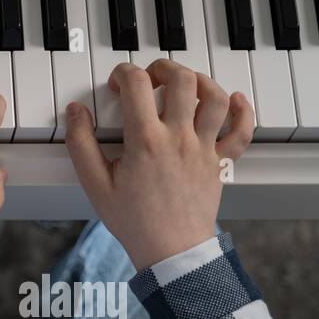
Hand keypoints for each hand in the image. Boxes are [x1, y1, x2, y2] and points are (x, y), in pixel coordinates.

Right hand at [64, 59, 253, 269]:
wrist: (171, 251)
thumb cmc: (133, 221)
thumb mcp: (94, 184)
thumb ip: (81, 143)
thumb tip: (75, 111)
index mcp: (145, 140)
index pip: (136, 83)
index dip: (122, 73)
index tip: (116, 86)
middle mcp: (178, 138)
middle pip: (182, 79)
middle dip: (162, 67)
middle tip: (149, 77)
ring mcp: (204, 149)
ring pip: (215, 97)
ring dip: (201, 81)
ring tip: (184, 85)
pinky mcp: (221, 163)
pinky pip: (242, 131)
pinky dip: (243, 111)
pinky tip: (234, 100)